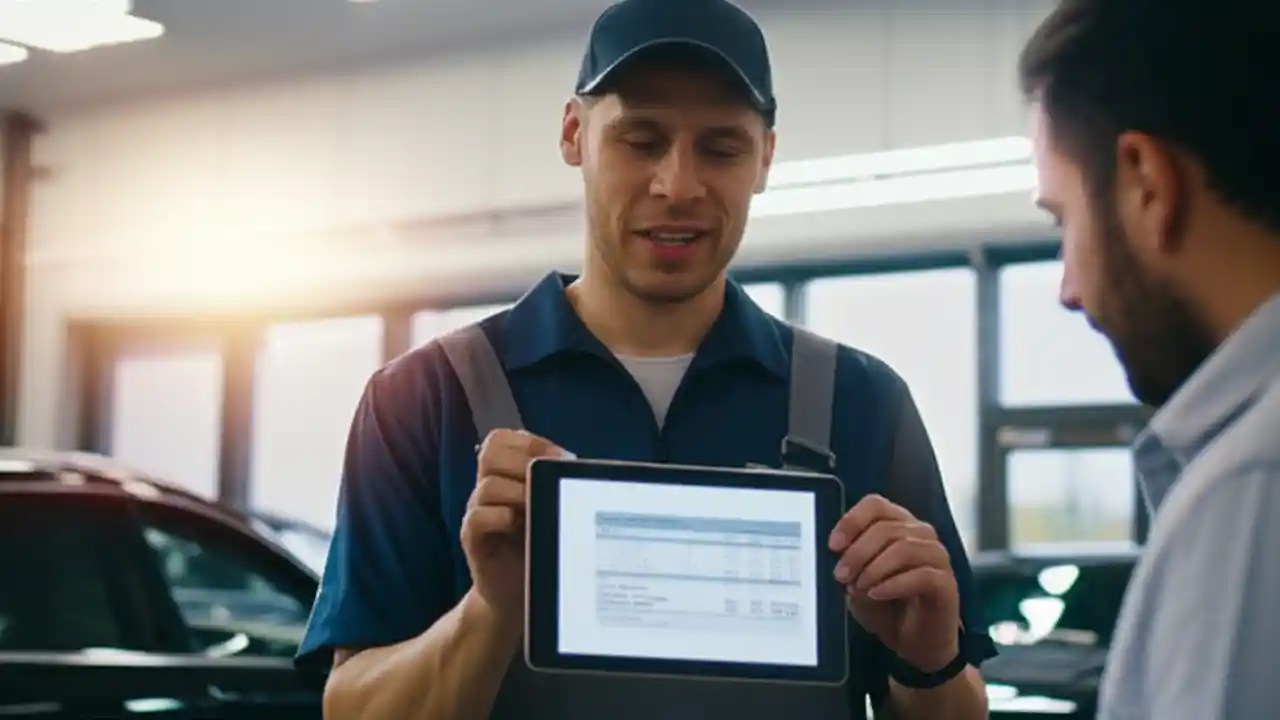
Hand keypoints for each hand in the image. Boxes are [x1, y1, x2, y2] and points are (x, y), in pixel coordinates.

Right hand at [461, 429, 568, 628]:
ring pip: (488, 484)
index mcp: (505, 477)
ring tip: (538, 505)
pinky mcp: (472, 539)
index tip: (560, 458)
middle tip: (549, 479)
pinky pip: (477, 516)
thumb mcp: (550, 512)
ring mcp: (477, 512)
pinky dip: (500, 515)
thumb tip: (576, 466)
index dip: (531, 442)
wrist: (514, 597)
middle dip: (525, 459)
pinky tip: (518, 523)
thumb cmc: (537, 550)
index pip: (503, 439)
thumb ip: (556, 487)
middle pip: (491, 451)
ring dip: (518, 490)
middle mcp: (488, 489)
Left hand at [828, 494, 959, 672]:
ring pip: (903, 548)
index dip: (852, 521)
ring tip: (859, 588)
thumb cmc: (887, 608)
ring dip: (874, 569)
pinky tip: (876, 595)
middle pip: (885, 528)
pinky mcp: (946, 582)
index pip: (875, 505)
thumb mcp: (857, 583)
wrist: (915, 644)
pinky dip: (893, 585)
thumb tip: (840, 557)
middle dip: (857, 552)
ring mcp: (937, 557)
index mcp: (897, 525)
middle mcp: (920, 534)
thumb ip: (850, 566)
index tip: (834, 545)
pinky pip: (921, 575)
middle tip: (841, 576)